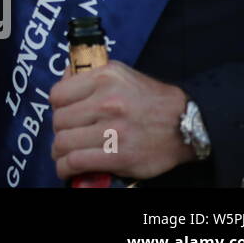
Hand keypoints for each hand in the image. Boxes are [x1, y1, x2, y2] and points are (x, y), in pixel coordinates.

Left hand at [50, 61, 195, 180]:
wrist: (187, 123)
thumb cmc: (151, 99)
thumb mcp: (121, 74)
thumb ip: (91, 74)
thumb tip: (64, 75)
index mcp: (104, 78)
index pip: (57, 95)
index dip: (57, 107)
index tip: (63, 114)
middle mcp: (106, 102)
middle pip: (59, 120)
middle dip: (59, 131)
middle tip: (66, 136)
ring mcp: (113, 130)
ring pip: (63, 142)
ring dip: (59, 151)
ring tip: (63, 154)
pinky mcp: (119, 156)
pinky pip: (76, 162)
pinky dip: (64, 168)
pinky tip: (66, 168)